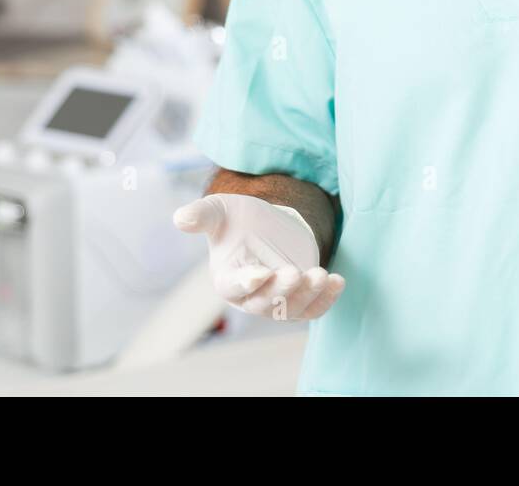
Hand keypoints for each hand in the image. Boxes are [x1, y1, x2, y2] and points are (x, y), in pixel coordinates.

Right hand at [173, 194, 345, 321]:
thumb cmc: (237, 220)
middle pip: (265, 303)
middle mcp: (251, 296)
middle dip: (281, 291)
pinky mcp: (301, 299)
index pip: (234, 287)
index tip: (260, 273)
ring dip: (308, 295)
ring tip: (322, 275)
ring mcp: (278, 301)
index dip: (246, 283)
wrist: (266, 225)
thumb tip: (179, 218)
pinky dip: (326, 300)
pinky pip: (314, 308)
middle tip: (296, 273)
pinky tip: (338, 281)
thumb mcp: (219, 211)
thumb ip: (201, 215)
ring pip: (292, 309)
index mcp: (227, 279)